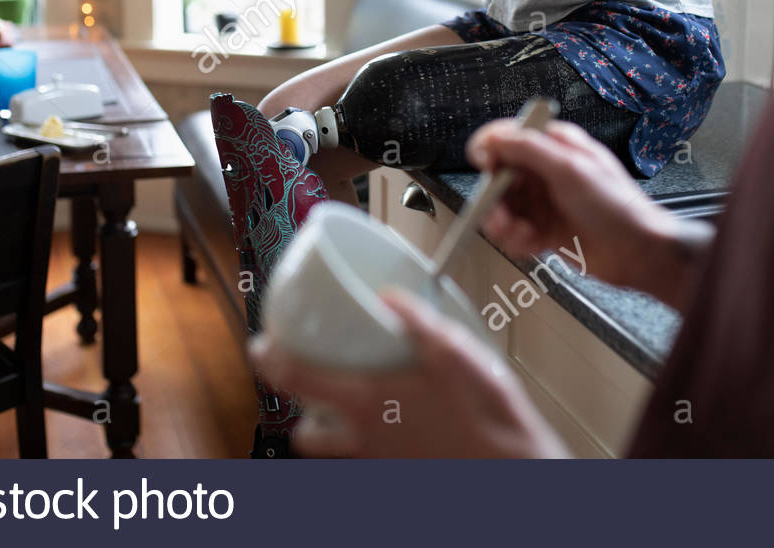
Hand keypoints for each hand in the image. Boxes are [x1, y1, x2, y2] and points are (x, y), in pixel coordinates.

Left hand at [250, 288, 568, 457]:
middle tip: (309, 385)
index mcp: (367, 404)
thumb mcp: (455, 355)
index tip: (260, 346)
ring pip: (334, 454)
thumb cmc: (486, 421)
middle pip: (304, 434)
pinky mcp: (399, 475)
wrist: (513, 475)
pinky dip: (367, 445)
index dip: (268, 361)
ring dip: (330, 433)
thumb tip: (390, 297)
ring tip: (350, 406)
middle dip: (299, 413)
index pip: (295, 380)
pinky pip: (367, 462)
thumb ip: (418, 323)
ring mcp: (380, 463)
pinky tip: (395, 428)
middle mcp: (364, 440)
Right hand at [466, 119, 672, 288]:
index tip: (485, 167)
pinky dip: (517, 241)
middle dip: (494, 198)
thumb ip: (529, 149)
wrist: (638, 251)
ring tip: (517, 234)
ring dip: (503, 223)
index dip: (490, 150)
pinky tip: (531, 244)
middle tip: (500, 215)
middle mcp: (546, 170)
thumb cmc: (616, 206)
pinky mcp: (545, 229)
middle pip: (499, 177)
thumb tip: (495, 137)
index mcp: (554, 145)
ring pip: (503, 207)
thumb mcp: (570, 169)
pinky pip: (515, 232)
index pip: (507, 137)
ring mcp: (545, 201)